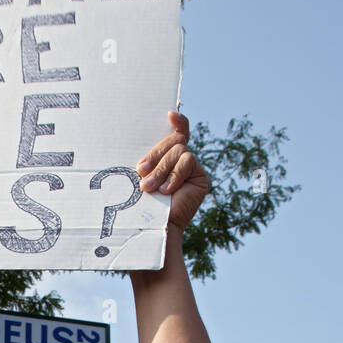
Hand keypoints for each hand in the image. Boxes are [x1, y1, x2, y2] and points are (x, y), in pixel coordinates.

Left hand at [136, 111, 209, 232]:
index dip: (178, 122)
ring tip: (150, 188)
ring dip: (161, 169)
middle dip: (156, 155)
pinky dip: (175, 175)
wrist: (154, 228)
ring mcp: (193, 168)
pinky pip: (188, 161)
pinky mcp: (201, 177)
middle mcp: (182, 160)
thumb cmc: (142, 204)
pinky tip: (167, 190)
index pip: (177, 133)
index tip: (170, 114)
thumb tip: (149, 147)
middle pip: (174, 141)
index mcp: (167, 158)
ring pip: (179, 151)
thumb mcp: (141, 176)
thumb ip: (148, 160)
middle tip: (141, 172)